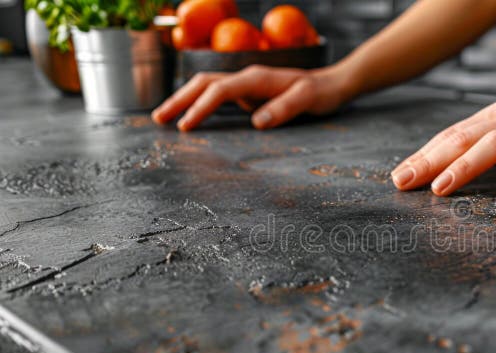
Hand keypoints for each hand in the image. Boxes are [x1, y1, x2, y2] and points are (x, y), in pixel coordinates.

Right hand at [151, 64, 349, 130]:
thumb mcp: (308, 100)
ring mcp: (247, 85)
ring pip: (207, 87)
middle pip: (203, 83)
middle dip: (179, 100)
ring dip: (184, 100)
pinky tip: (191, 117)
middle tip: (157, 119)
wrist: (333, 85)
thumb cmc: (322, 92)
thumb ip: (284, 108)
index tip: (185, 126)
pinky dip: (199, 104)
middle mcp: (247, 78)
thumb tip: (256, 121)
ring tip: (164, 118)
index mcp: (257, 78)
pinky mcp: (250, 94)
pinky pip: (218, 96)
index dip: (200, 107)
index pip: (219, 91)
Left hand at [390, 99, 495, 199]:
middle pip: (465, 138)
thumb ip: (481, 148)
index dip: (423, 156)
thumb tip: (440, 170)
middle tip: (405, 182)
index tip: (399, 177)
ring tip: (442, 187)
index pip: (452, 136)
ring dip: (467, 166)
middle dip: (432, 161)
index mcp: (495, 117)